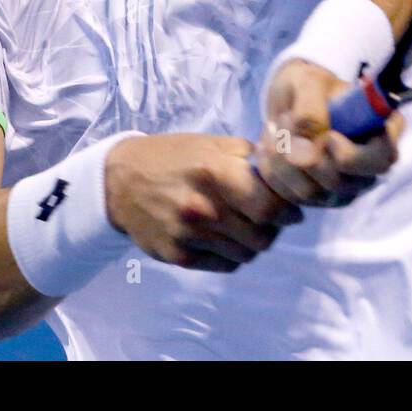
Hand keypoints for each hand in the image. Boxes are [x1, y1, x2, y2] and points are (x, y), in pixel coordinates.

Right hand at [103, 133, 302, 272]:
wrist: (120, 182)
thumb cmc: (174, 158)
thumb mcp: (211, 145)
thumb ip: (250, 158)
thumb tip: (286, 175)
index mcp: (213, 172)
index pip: (269, 207)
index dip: (287, 212)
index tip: (290, 210)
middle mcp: (201, 207)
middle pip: (262, 236)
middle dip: (273, 229)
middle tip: (270, 220)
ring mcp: (188, 235)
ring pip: (246, 254)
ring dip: (254, 243)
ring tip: (246, 227)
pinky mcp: (177, 256)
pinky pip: (225, 265)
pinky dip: (233, 255)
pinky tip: (225, 238)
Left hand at [256, 59, 404, 207]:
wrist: (289, 103)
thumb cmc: (308, 87)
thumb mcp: (308, 82)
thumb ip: (311, 108)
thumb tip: (312, 141)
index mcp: (381, 133)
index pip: (382, 159)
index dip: (353, 156)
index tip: (327, 137)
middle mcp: (368, 167)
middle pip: (342, 182)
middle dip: (304, 153)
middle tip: (285, 120)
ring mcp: (344, 187)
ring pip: (311, 191)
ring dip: (282, 159)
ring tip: (275, 129)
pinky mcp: (318, 198)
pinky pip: (289, 196)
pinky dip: (272, 170)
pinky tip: (269, 147)